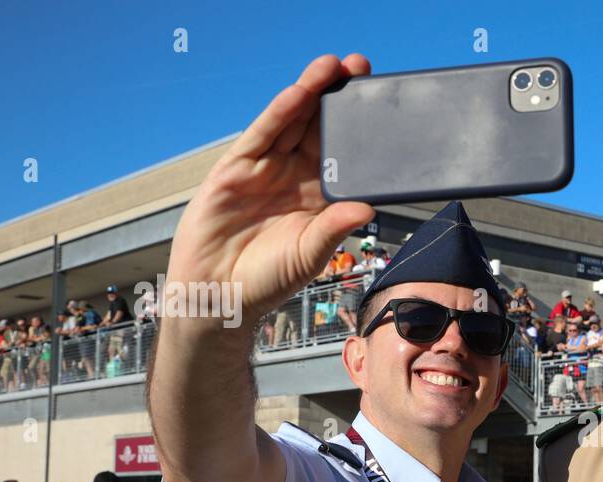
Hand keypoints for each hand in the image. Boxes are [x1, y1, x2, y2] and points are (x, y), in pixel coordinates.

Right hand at [164, 54, 375, 321]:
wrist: (217, 293)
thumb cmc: (268, 279)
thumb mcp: (309, 255)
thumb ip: (333, 228)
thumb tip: (366, 208)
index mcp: (320, 197)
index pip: (345, 156)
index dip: (362, 131)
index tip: (385, 107)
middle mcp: (296, 177)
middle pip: (321, 129)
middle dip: (340, 99)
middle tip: (362, 69)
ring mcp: (267, 169)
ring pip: (292, 123)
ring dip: (312, 93)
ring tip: (333, 67)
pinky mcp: (237, 167)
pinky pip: (262, 135)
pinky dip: (280, 113)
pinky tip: (298, 93)